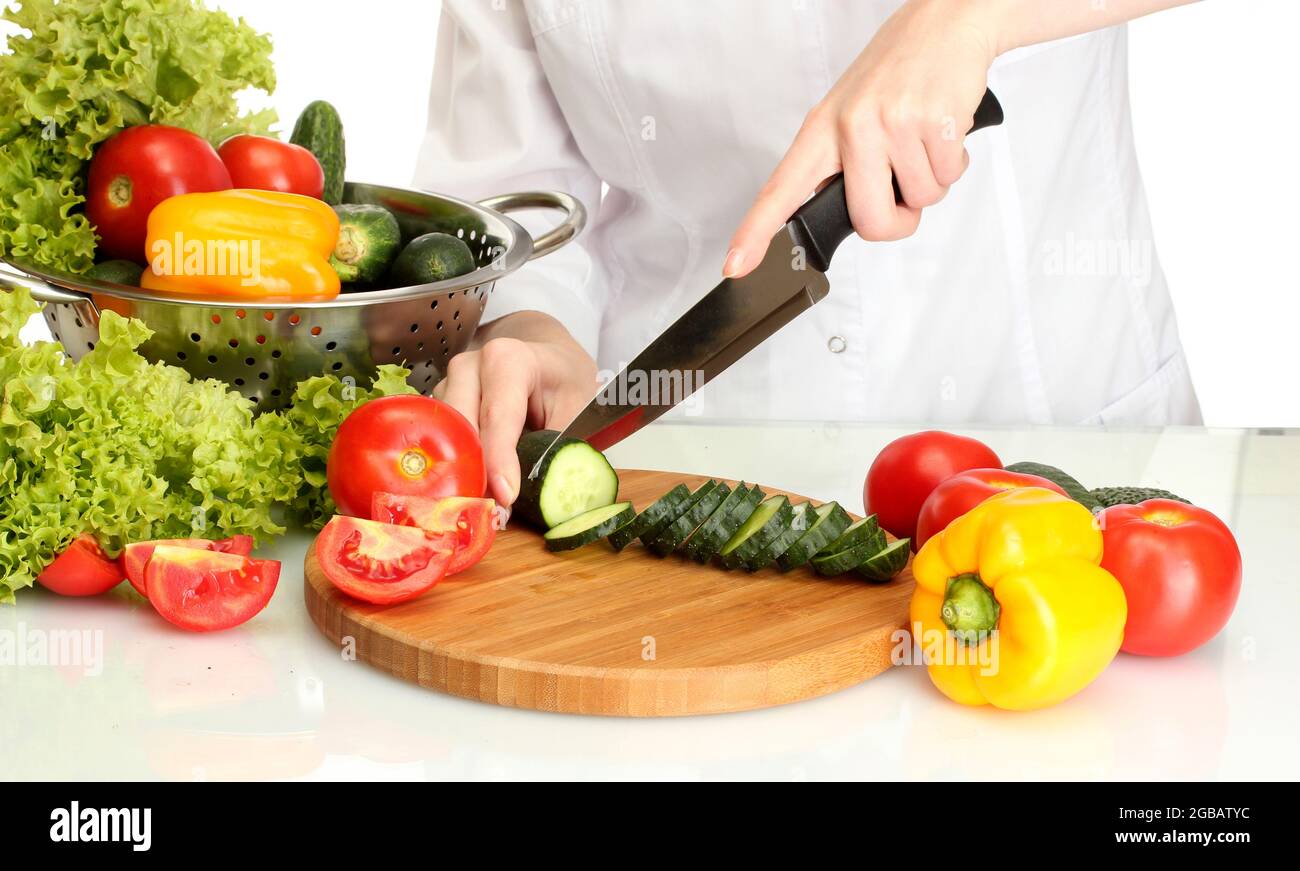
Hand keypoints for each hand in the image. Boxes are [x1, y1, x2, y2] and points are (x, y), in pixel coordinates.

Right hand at [433, 311, 596, 508]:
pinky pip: (441, 439)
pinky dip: (455, 466)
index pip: (498, 416)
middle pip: (461, 427)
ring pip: (444, 435)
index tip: (506, 497)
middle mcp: (470, 368)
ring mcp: (450, 384)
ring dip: (461, 472)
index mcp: (508, 360)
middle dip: (474, 471)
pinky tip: (472, 489)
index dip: (499, 460)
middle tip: (491, 511)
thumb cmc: (563, 380)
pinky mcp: (441, 405)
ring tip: (482, 505)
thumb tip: (541, 490)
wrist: (548, 360)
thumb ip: (558, 446)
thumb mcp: (576, 409)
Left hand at [724, 0, 998, 277]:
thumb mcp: (850, 112)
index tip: (734, 265)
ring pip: (920, 200)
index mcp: (821, 130)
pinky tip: (942, 129)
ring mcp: (892, 123)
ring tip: (922, 138)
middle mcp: (851, 127)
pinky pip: (949, 177)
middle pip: (871, 222)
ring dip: (931, 180)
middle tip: (904, 192)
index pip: (780, 189)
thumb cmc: (897, 72)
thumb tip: (852, 217)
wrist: (945, 22)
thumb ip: (841, 165)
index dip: (755, 232)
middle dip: (898, 220)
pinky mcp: (933, 121)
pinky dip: (953, 162)